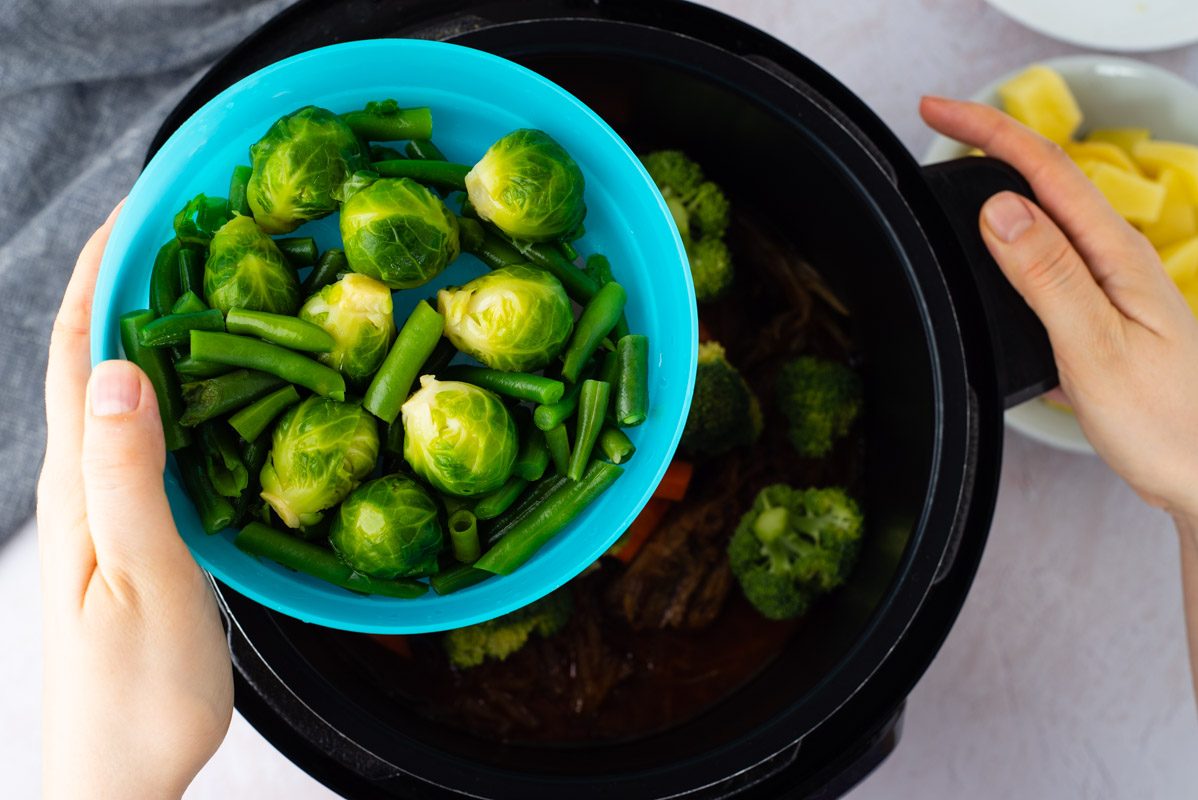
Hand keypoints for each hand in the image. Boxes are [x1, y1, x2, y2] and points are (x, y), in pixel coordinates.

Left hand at [38, 203, 231, 798]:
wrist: (120, 776)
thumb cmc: (135, 695)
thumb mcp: (142, 579)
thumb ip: (128, 474)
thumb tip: (120, 366)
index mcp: (77, 484)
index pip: (75, 350)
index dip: (100, 271)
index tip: (140, 205)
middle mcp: (80, 483)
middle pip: (90, 356)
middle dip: (126, 278)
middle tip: (187, 222)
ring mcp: (104, 507)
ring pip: (121, 391)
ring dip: (151, 325)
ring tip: (208, 279)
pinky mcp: (133, 530)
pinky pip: (147, 433)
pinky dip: (175, 386)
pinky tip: (216, 384)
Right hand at [922, 97, 1197, 528]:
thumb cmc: (1167, 423)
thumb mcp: (1096, 347)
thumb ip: (1047, 276)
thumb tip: (1000, 210)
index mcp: (1114, 256)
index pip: (1044, 170)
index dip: (988, 130)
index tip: (936, 112)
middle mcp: (1114, 262)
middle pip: (1044, 182)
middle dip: (988, 145)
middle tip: (938, 130)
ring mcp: (1107, 288)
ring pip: (1041, 222)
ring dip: (996, 193)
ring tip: (954, 182)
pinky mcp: (1097, 316)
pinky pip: (1044, 265)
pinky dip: (1005, 249)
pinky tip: (989, 261)